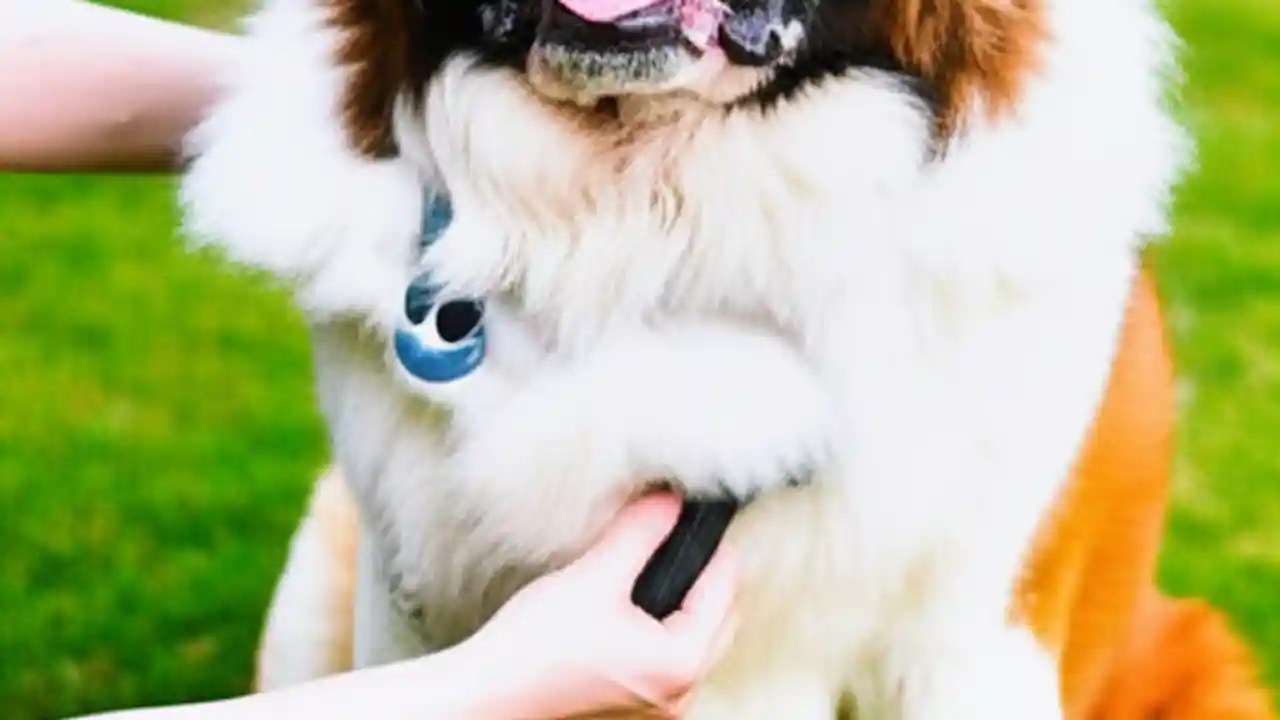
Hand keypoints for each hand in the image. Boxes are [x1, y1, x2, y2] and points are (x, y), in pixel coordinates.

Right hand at [463, 493, 739, 718]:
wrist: (490, 689)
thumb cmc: (535, 647)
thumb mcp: (595, 576)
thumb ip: (640, 533)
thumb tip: (671, 503)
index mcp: (680, 663)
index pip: (724, 590)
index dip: (714, 547)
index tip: (698, 518)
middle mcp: (680, 693)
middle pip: (720, 619)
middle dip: (706, 577)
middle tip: (680, 539)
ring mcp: (660, 705)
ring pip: (698, 641)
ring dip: (688, 605)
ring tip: (659, 569)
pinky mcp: (637, 706)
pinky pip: (672, 659)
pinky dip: (666, 630)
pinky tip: (640, 609)